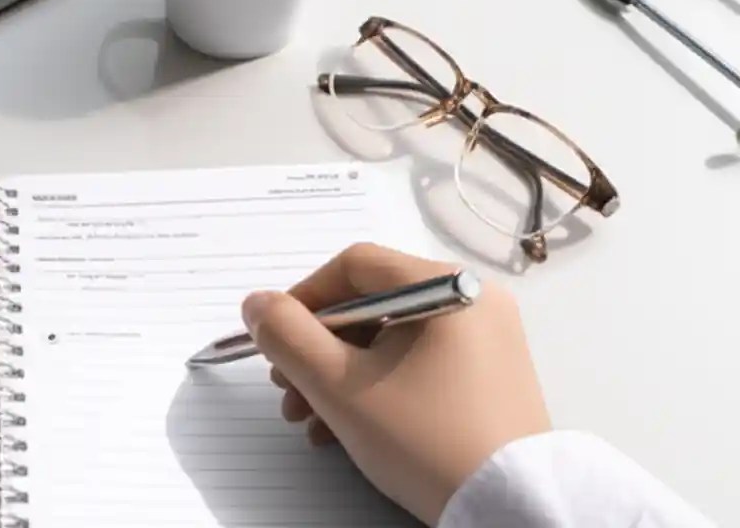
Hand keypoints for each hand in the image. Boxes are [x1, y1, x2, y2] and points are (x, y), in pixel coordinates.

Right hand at [242, 243, 550, 525]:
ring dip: (339, 374)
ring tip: (309, 419)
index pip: (355, 266)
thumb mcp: (340, 387)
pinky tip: (346, 427)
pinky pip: (419, 364)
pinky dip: (378, 386)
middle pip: (371, 305)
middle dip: (317, 349)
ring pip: (391, 339)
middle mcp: (474, 302)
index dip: (303, 298)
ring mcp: (486, 341)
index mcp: (447, 287)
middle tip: (287, 388)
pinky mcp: (489, 377)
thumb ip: (287, 336)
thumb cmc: (426, 441)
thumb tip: (258, 304)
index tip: (275, 338)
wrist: (510, 508)